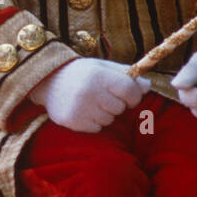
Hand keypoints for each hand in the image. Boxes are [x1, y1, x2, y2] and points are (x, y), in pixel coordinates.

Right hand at [31, 59, 146, 132]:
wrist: (48, 80)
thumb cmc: (82, 73)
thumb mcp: (103, 68)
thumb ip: (126, 75)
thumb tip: (147, 86)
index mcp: (99, 75)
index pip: (129, 90)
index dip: (134, 96)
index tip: (129, 97)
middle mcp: (89, 91)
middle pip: (120, 108)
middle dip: (116, 104)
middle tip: (102, 97)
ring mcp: (79, 108)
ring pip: (109, 120)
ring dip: (104, 114)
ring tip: (91, 103)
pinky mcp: (72, 121)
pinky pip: (96, 129)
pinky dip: (93, 123)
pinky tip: (83, 111)